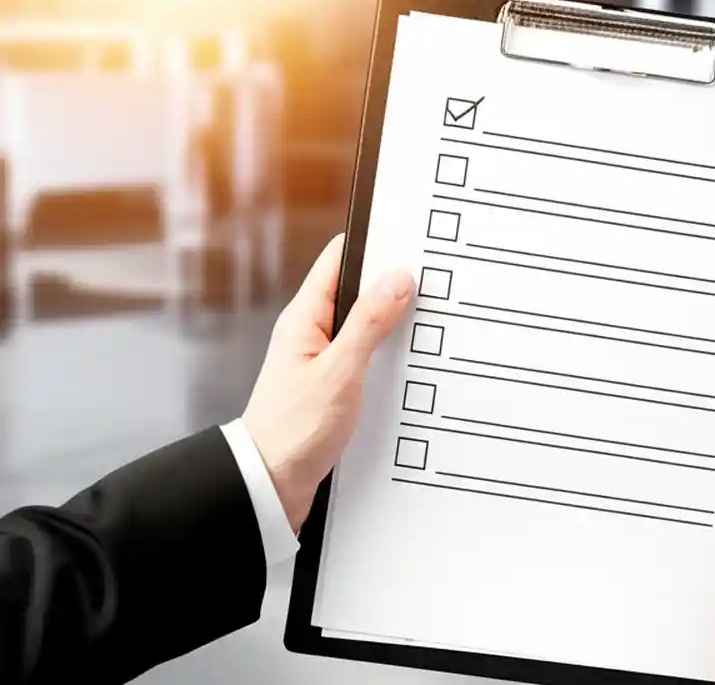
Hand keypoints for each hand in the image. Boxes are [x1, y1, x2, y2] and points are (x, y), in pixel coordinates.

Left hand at [242, 235, 414, 530]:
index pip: (339, 259)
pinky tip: (412, 362)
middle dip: (394, 283)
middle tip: (434, 280)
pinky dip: (390, 353)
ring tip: (431, 319)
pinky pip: (368, 355)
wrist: (269, 485)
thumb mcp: (339, 373)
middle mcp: (311, 332)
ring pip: (366, 324)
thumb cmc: (293, 432)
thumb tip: (398, 278)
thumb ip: (368, 324)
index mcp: (304, 319)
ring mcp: (322, 358)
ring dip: (395, 322)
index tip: (412, 240)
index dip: (375, 244)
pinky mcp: (333, 385)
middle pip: (358, 290)